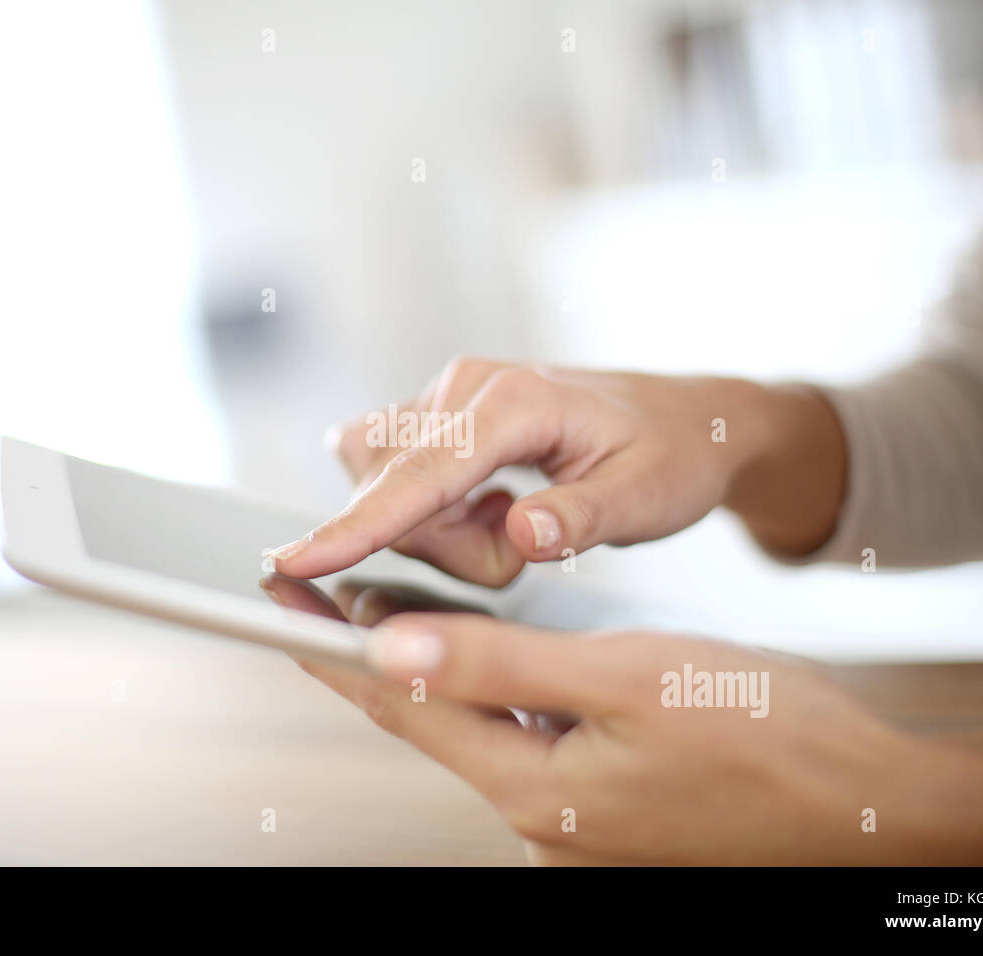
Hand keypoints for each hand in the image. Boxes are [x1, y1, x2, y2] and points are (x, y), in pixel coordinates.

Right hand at [270, 357, 844, 585]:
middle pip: (389, 489)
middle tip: (523, 545)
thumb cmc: (673, 455)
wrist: (687, 422)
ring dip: (440, 531)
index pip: (419, 474)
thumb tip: (518, 536)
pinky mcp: (438, 419)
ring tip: (516, 522)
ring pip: (386, 486)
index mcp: (512, 401)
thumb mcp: (647, 498)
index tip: (295, 561)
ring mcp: (445, 400)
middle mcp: (464, 388)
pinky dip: (437, 514)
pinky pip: (398, 479)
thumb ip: (580, 519)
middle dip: (444, 544)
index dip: (357, 524)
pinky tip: (494, 508)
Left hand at [297, 615, 982, 864]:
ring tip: (392, 614)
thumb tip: (394, 647)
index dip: (333, 647)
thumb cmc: (770, 734)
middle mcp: (544, 820)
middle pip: (432, 723)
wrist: (872, 807)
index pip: (403, 708)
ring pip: (480, 733)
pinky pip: (530, 747)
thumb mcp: (627, 677)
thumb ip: (503, 665)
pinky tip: (492, 665)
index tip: (282, 598)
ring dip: (438, 675)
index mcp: (537, 790)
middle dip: (374, 659)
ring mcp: (577, 824)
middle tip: (324, 598)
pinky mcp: (609, 814)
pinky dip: (499, 699)